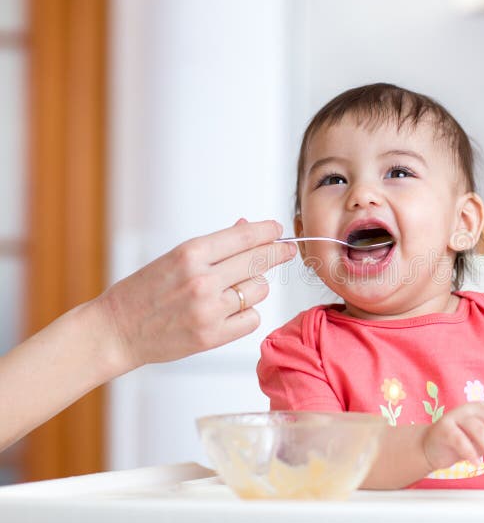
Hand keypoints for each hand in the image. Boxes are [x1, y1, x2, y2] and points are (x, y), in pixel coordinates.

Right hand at [96, 218, 295, 370]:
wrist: (116, 331)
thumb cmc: (144, 292)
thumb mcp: (174, 258)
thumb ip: (214, 246)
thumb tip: (247, 227)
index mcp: (189, 254)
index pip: (244, 236)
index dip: (267, 231)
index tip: (278, 229)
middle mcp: (202, 280)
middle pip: (258, 260)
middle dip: (277, 253)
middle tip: (286, 250)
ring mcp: (209, 310)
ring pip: (259, 289)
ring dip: (254, 287)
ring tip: (235, 288)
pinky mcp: (213, 336)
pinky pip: (252, 318)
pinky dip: (247, 314)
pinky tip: (231, 311)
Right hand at [422, 403, 483, 470]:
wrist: (431, 446)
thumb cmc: (461, 441)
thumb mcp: (483, 440)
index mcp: (483, 407)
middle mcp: (470, 408)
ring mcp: (456, 416)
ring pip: (479, 430)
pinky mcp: (444, 428)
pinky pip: (459, 440)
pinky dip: (470, 453)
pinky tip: (476, 464)